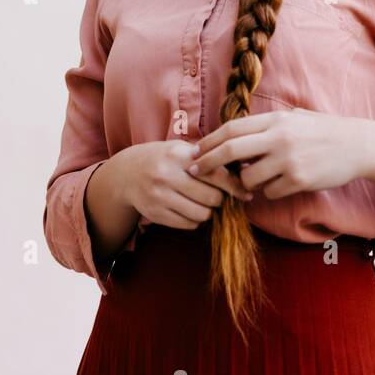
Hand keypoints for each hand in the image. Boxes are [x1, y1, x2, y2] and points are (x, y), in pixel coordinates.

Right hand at [118, 139, 252, 229]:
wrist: (128, 173)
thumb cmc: (164, 159)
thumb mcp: (182, 150)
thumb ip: (209, 157)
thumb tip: (245, 166)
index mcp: (179, 156)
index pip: (215, 173)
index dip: (235, 185)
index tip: (246, 193)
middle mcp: (167, 176)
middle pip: (211, 198)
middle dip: (221, 200)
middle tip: (221, 197)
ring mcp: (160, 196)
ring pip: (201, 214)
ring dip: (209, 211)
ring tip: (205, 203)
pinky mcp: (155, 214)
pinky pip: (188, 224)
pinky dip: (195, 220)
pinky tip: (191, 209)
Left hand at [188, 110, 367, 199]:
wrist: (358, 145)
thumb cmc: (324, 130)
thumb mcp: (295, 118)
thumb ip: (269, 126)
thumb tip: (239, 136)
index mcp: (276, 119)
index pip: (232, 129)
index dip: (209, 141)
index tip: (193, 151)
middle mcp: (278, 137)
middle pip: (231, 151)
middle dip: (208, 163)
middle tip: (194, 172)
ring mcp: (288, 160)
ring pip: (248, 178)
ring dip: (242, 184)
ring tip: (249, 182)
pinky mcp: (298, 180)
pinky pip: (269, 192)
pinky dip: (267, 192)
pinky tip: (278, 185)